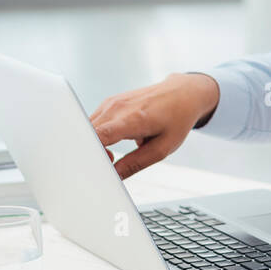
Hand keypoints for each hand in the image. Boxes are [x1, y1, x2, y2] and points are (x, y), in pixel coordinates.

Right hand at [89, 73, 219, 178]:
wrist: (183, 94)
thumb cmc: (176, 119)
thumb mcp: (162, 148)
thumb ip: (135, 164)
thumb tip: (114, 175)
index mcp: (133, 118)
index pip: (99, 135)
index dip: (92, 154)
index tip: (98, 166)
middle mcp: (118, 107)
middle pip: (87, 133)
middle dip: (92, 153)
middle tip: (110, 162)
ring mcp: (111, 102)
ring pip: (87, 129)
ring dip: (94, 145)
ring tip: (114, 153)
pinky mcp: (109, 102)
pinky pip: (93, 122)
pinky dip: (97, 136)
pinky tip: (114, 141)